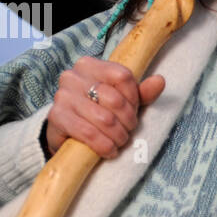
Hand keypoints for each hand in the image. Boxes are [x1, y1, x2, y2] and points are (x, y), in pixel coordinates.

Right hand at [44, 56, 164, 158]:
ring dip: (118, 136)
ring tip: (120, 141)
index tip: (134, 110)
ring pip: (104, 119)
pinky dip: (104, 146)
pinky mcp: (56, 117)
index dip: (134, 98)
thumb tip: (159, 81)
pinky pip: (88, 133)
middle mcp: (73, 76)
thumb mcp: (123, 101)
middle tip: (128, 130)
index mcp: (90, 66)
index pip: (123, 76)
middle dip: (128, 120)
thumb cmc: (99, 113)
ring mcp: (62, 96)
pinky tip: (109, 151)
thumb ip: (142, 92)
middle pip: (114, 99)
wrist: (67, 134)